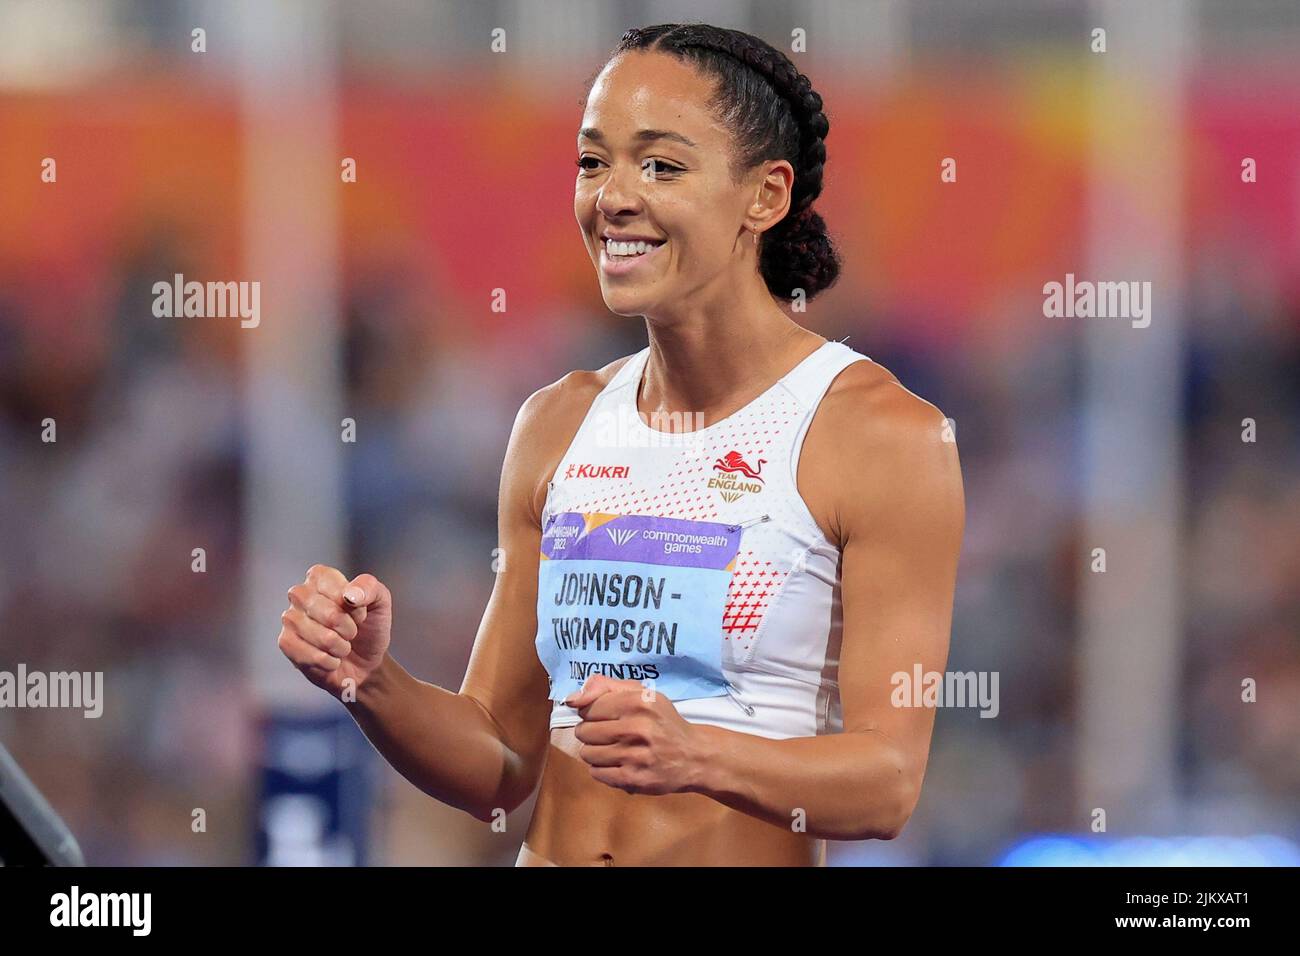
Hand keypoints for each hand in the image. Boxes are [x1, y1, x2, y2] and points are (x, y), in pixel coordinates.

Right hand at [277, 564, 392, 699]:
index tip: (360, 614)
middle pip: (325, 611)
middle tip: (352, 632)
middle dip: (347, 628)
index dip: (354, 605)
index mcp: (321, 577)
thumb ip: (369, 588)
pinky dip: (327, 661)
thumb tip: (349, 595)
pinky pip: (305, 654)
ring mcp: (290, 618)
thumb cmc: (370, 628)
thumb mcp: (380, 602)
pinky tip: (332, 659)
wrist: (366, 662)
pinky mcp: (286, 642)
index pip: (333, 585)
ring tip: (343, 646)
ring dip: (339, 646)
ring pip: (315, 634)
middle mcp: (301, 594)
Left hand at [566, 675, 703, 795]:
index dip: (592, 713)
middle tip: (610, 734)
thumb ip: (605, 687)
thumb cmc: (663, 722)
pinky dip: (603, 769)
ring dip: (596, 752)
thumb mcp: (642, 694)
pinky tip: (618, 763)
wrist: (694, 756)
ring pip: (587, 754)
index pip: (588, 708)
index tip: (605, 717)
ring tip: (614, 749)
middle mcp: (635, 728)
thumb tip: (572, 699)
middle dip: (592, 733)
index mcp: (636, 702)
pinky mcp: (632, 779)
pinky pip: (596, 773)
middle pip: (584, 732)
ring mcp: (633, 756)